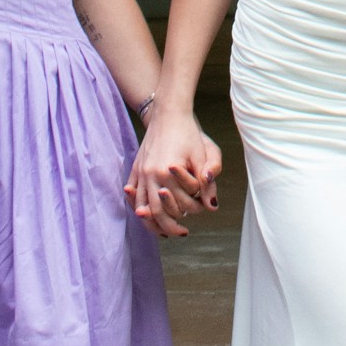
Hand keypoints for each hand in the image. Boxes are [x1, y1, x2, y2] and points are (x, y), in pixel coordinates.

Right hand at [125, 106, 222, 240]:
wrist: (169, 113)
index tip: (199, 212)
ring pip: (141, 207)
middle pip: (156, 212)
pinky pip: (133, 195)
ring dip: (152, 223)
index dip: (192, 210)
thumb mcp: (204, 154)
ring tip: (164, 231)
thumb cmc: (189, 133)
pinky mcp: (136, 168)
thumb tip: (212, 206)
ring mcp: (141, 171)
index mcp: (167, 171)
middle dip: (169, 226)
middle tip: (182, 232)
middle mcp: (151, 174)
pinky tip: (146, 215)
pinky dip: (138, 207)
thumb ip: (208, 180)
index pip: (178, 204)